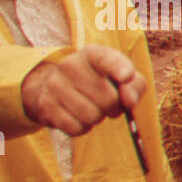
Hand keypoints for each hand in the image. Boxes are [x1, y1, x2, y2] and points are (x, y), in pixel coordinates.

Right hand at [21, 44, 146, 135]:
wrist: (51, 85)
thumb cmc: (96, 81)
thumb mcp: (118, 76)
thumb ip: (135, 84)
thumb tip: (129, 101)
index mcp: (92, 53)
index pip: (107, 59)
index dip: (119, 68)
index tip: (126, 76)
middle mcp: (71, 65)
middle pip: (108, 100)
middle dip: (113, 108)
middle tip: (107, 104)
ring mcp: (55, 84)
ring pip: (92, 116)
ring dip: (97, 119)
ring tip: (91, 108)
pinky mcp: (46, 105)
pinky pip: (76, 128)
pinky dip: (82, 128)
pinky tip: (77, 116)